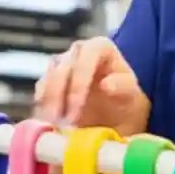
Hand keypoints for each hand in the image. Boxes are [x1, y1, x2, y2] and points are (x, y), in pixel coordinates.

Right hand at [33, 37, 150, 136]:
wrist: (117, 116)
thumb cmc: (126, 101)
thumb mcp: (132, 95)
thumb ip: (123, 87)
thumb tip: (106, 84)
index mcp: (100, 48)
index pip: (86, 57)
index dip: (79, 82)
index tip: (76, 108)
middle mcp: (78, 52)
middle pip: (62, 68)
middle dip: (59, 96)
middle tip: (61, 122)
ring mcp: (62, 65)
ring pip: (48, 78)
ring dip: (48, 102)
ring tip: (54, 126)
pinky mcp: (50, 81)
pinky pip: (42, 91)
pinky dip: (43, 107)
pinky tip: (47, 123)